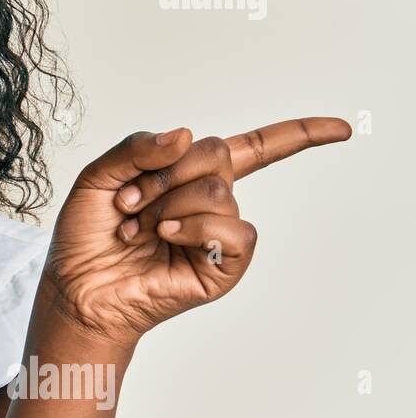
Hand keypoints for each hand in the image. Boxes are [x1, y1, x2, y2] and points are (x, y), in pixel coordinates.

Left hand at [41, 116, 351, 350]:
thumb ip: (137, 147)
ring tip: (138, 228)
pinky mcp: (222, 268)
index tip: (341, 129)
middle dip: (165, 172)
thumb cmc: (87, 236)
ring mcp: (218, 235)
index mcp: (187, 176)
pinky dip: (195, 226)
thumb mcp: (100, 176)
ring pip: (218, 190)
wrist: (77, 288)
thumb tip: (186, 135)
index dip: (298, 135)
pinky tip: (166, 237)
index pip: (253, 149)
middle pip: (218, 154)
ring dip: (167, 204)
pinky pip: (234, 229)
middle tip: (130, 202)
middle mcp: (209, 203)